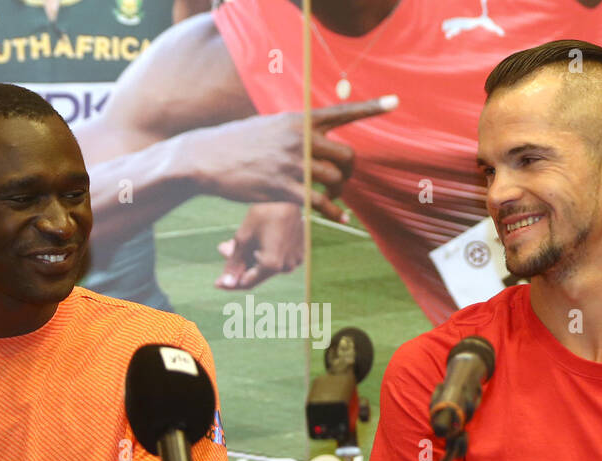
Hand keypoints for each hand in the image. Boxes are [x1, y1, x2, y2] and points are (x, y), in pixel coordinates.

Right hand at [188, 95, 395, 221]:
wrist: (205, 157)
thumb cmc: (237, 143)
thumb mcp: (269, 125)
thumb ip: (295, 129)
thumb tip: (314, 133)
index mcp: (299, 120)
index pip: (342, 111)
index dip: (372, 107)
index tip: (396, 101)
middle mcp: (300, 138)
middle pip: (347, 156)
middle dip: (350, 173)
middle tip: (341, 182)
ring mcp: (292, 163)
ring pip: (335, 180)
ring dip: (338, 193)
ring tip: (332, 198)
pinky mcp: (283, 188)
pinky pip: (320, 203)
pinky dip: (334, 213)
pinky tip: (339, 218)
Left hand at [216, 202, 303, 289]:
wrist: (288, 195)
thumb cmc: (264, 213)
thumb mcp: (243, 238)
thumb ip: (234, 264)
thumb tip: (224, 284)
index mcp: (272, 265)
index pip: (247, 283)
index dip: (230, 283)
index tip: (216, 282)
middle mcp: (286, 267)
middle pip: (256, 273)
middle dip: (238, 264)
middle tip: (224, 249)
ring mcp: (294, 260)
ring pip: (266, 265)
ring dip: (249, 257)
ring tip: (233, 242)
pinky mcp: (299, 253)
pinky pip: (277, 258)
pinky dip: (263, 253)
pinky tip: (253, 240)